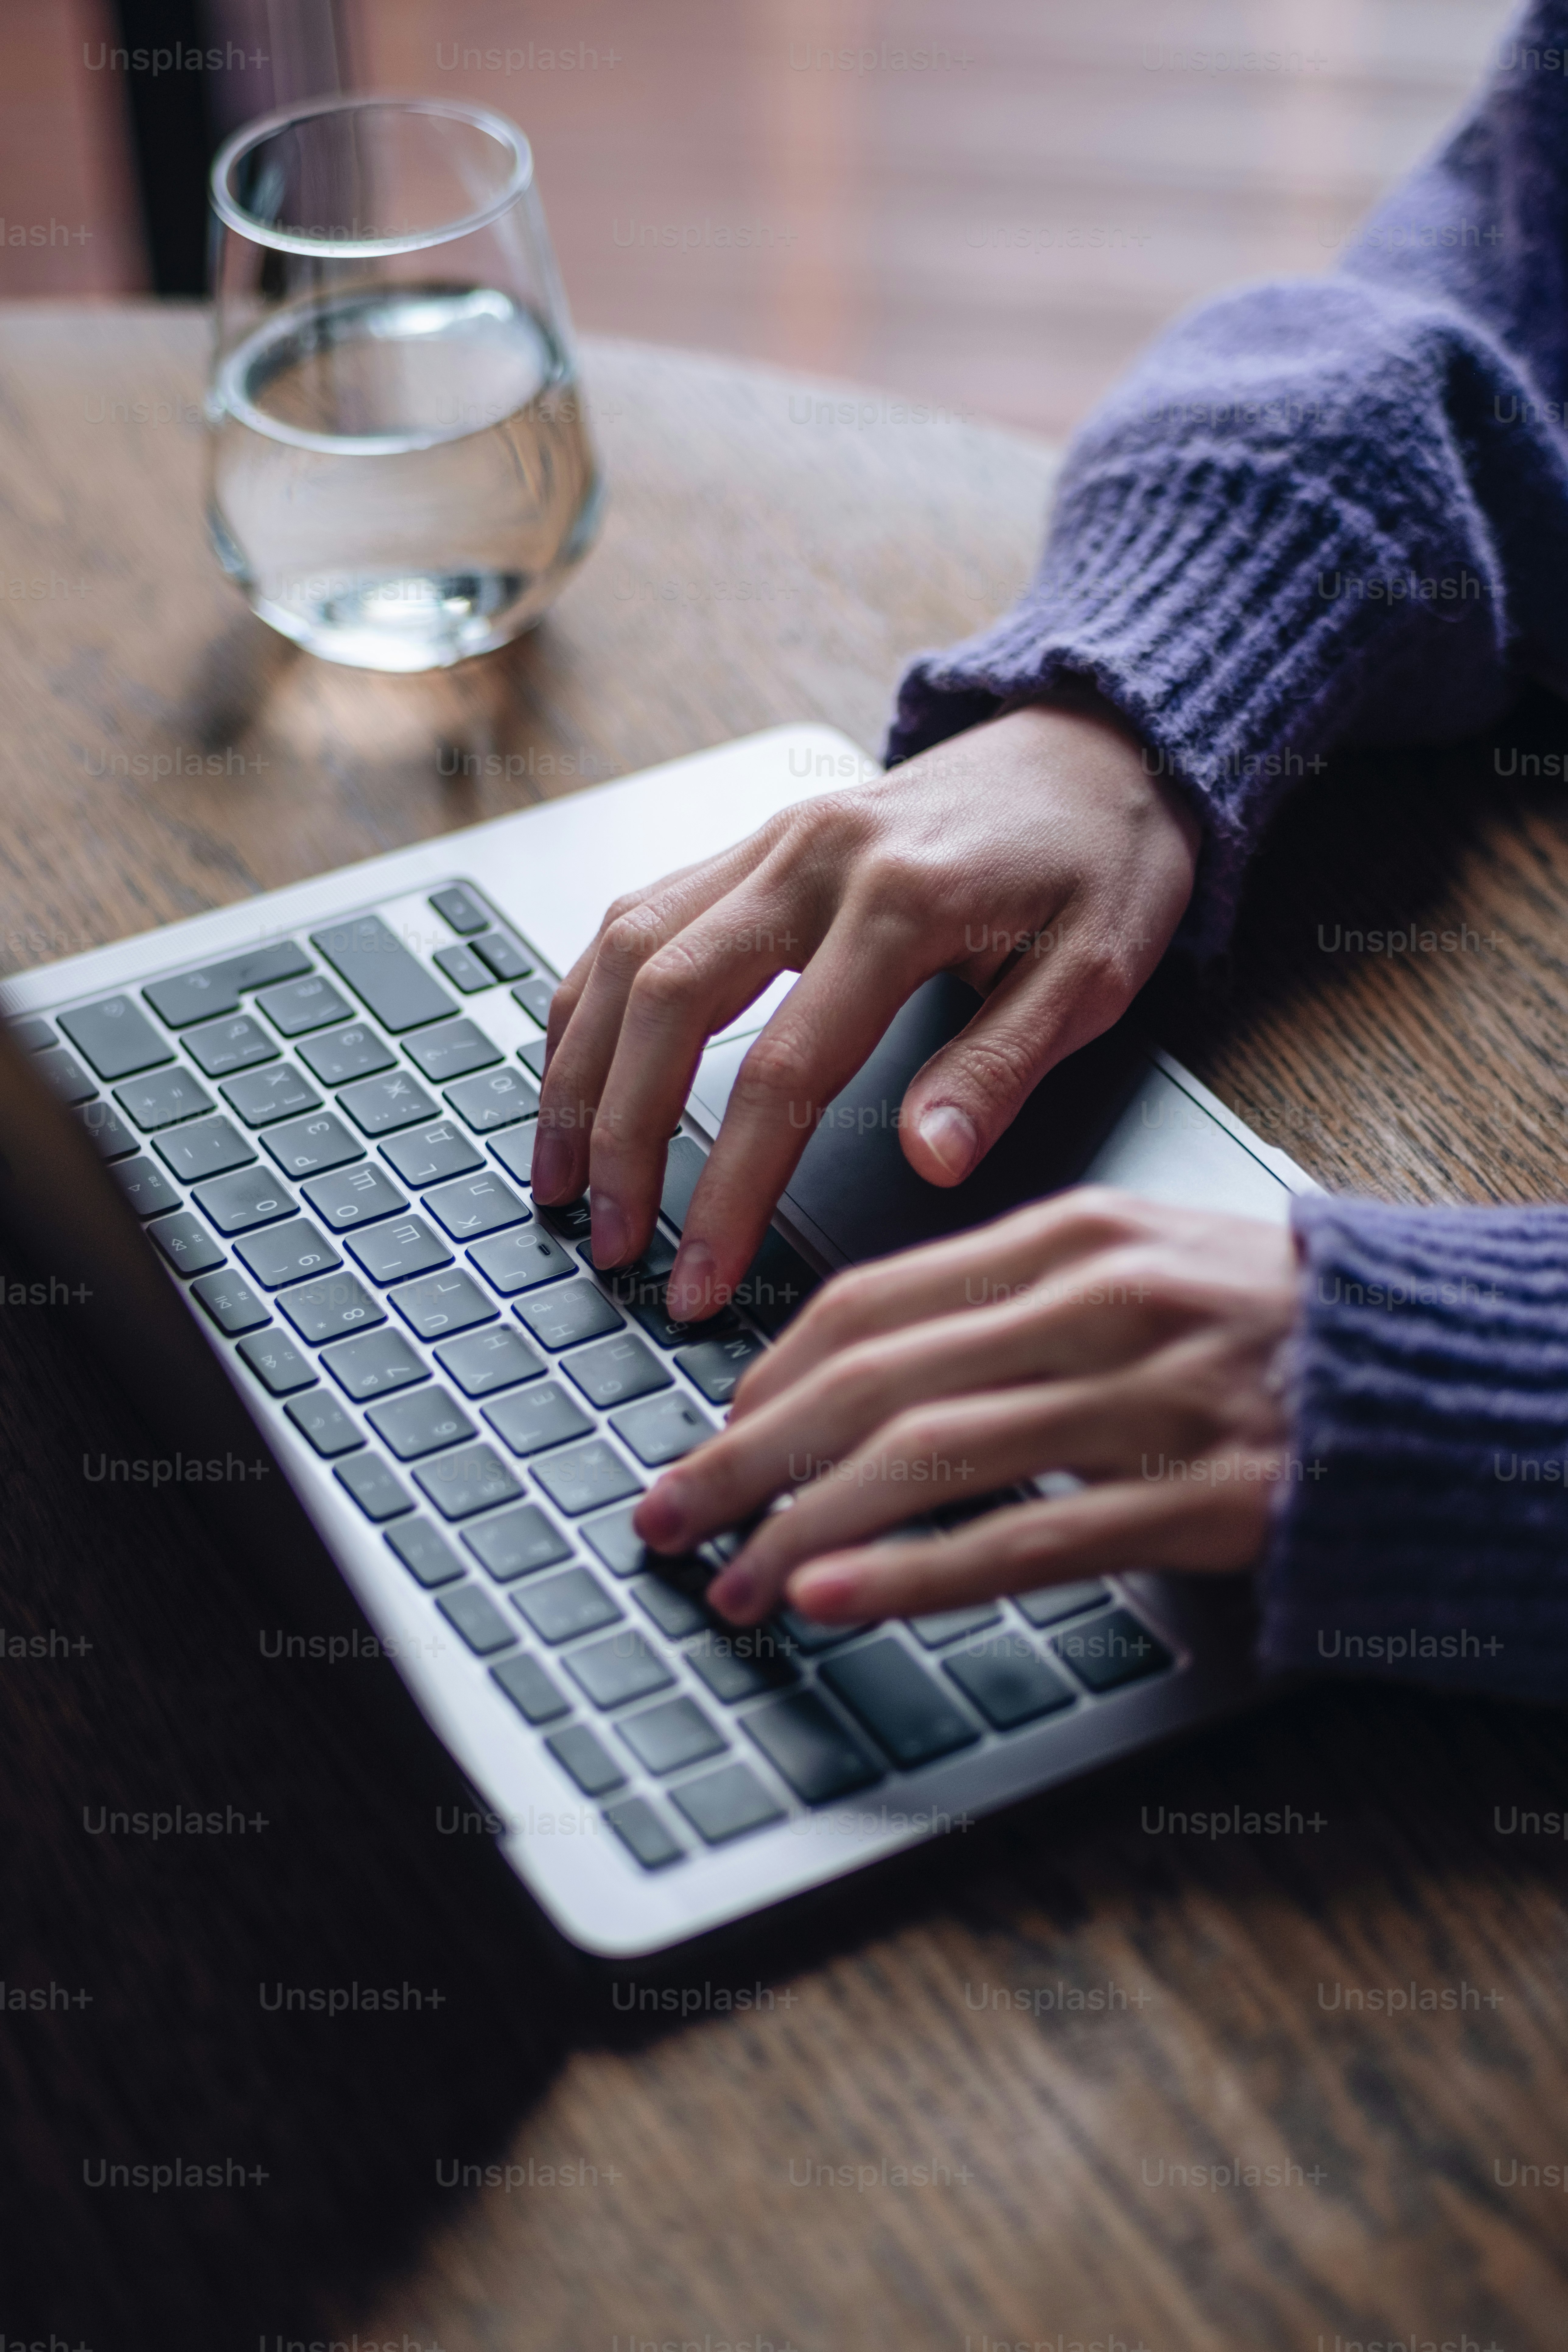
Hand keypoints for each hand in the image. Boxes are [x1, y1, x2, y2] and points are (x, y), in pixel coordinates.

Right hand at [531, 701, 1198, 1318]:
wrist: (1097, 745)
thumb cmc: (1102, 861)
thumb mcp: (1095, 973)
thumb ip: (1001, 1067)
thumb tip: (928, 1159)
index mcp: (902, 901)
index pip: (783, 1071)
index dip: (729, 1188)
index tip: (702, 1277)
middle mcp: (813, 859)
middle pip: (666, 1002)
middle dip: (621, 1138)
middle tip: (610, 1244)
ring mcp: (770, 841)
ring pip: (626, 951)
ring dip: (578, 1070)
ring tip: (561, 1175)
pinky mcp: (752, 842)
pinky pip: (637, 914)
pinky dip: (589, 996)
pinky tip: (573, 1070)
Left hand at [630, 1189, 1302, 1624]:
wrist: (1436, 1368)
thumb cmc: (1272, 1325)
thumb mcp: (1136, 1272)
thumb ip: (1010, 1309)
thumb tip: (873, 1375)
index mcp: (1072, 1238)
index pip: (873, 1301)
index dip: (770, 1374)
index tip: (714, 1428)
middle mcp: (1095, 1304)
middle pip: (872, 1378)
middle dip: (747, 1453)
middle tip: (670, 1512)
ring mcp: (1147, 1399)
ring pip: (927, 1458)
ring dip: (806, 1526)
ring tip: (730, 1580)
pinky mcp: (1195, 1494)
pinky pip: (1025, 1537)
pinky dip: (916, 1571)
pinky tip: (836, 1598)